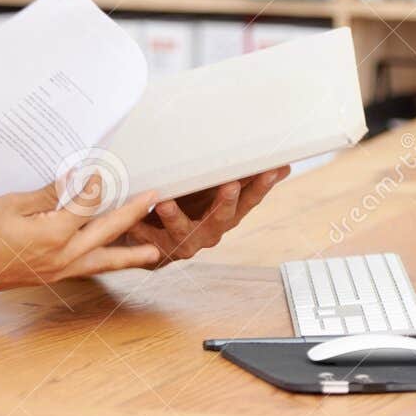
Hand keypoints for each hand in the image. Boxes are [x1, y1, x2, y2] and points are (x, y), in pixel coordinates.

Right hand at [0, 176, 159, 302]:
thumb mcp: (11, 205)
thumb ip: (47, 195)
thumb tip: (72, 180)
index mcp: (53, 234)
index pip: (86, 205)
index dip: (94, 186)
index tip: (98, 172)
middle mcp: (63, 255)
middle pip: (107, 231)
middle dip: (132, 213)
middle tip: (154, 198)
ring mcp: (60, 270)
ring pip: (104, 260)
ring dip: (130, 254)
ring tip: (154, 251)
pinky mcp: (54, 276)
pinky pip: (89, 269)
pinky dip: (106, 263)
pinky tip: (116, 259)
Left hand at [125, 166, 289, 266]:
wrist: (153, 244)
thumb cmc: (190, 209)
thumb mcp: (216, 193)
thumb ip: (243, 180)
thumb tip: (284, 166)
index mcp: (228, 216)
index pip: (250, 200)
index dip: (262, 187)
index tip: (273, 169)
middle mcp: (211, 232)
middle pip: (222, 219)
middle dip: (226, 202)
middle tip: (230, 185)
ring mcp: (185, 243)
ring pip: (183, 232)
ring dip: (175, 218)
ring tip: (164, 203)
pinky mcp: (159, 250)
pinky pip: (148, 238)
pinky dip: (140, 228)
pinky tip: (131, 220)